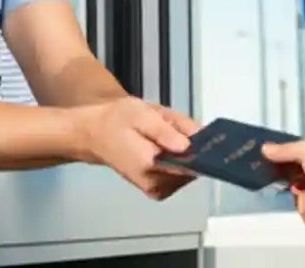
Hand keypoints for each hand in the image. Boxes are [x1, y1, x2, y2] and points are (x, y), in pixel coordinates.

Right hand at [72, 97, 200, 199]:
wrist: (95, 134)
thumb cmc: (116, 120)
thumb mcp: (141, 114)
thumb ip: (165, 130)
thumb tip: (188, 145)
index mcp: (150, 165)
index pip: (190, 165)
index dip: (203, 151)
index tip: (210, 137)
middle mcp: (155, 185)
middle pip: (193, 166)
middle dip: (190, 145)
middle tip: (171, 125)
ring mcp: (157, 191)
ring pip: (189, 170)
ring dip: (184, 151)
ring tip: (163, 133)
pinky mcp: (158, 191)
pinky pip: (181, 173)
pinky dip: (179, 158)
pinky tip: (164, 144)